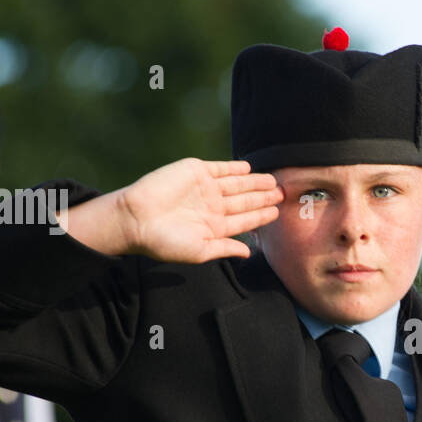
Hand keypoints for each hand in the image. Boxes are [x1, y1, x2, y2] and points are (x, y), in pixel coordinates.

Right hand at [114, 158, 282, 262]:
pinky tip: (249, 168)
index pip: (245, 220)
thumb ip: (225, 249)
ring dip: (255, 182)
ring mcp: (204, 188)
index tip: (278, 212)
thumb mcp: (199, 251)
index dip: (262, 216)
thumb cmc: (164, 242)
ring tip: (273, 180)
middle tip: (284, 193)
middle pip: (245, 200)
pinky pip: (220, 168)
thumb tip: (249, 253)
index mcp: (214, 227)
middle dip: (264, 197)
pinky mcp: (195, 171)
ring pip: (237, 184)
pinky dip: (235, 168)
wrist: (137, 219)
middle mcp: (212, 206)